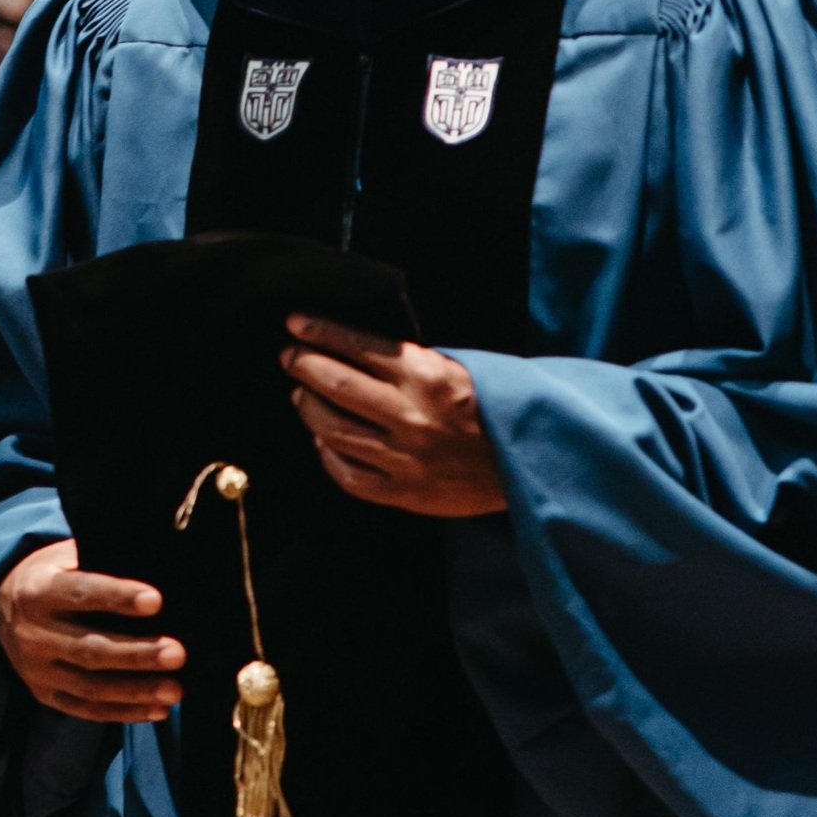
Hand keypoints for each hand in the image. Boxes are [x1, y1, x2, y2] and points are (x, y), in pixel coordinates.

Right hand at [0, 538, 185, 723]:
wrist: (0, 606)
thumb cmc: (54, 575)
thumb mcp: (65, 557)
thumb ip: (101, 562)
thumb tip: (158, 571)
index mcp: (38, 590)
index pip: (81, 592)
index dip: (117, 597)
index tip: (156, 601)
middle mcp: (32, 633)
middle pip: (88, 648)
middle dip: (136, 653)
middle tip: (177, 653)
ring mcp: (36, 669)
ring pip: (89, 686)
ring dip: (135, 690)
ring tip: (175, 690)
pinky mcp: (44, 694)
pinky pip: (86, 710)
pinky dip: (124, 712)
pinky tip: (158, 710)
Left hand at [281, 314, 505, 516]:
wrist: (528, 464)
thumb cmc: (491, 409)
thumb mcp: (461, 369)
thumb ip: (411, 362)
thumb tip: (354, 348)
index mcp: (427, 377)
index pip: (358, 346)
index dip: (320, 332)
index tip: (295, 324)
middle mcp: (411, 415)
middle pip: (336, 386)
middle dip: (304, 366)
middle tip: (289, 357)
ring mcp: (405, 458)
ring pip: (333, 430)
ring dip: (308, 408)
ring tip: (301, 395)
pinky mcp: (404, 493)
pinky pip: (348, 475)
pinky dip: (328, 454)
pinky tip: (324, 440)